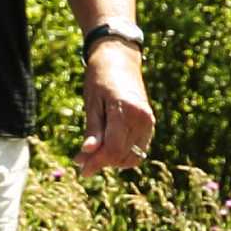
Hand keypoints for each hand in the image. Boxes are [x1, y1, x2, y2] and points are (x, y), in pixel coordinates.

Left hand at [76, 43, 154, 176]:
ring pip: (132, 156)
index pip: (113, 149)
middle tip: (81, 162)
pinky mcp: (150, 124)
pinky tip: (106, 147)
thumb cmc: (99, 78)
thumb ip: (92, 130)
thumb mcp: (91, 103)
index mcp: (127, 111)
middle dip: (102, 163)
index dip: (97, 163)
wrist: (119, 60)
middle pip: (122, 155)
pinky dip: (122, 153)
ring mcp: (149, 122)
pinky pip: (138, 149)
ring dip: (112, 161)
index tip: (81, 171)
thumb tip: (87, 154)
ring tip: (92, 154)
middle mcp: (142, 118)